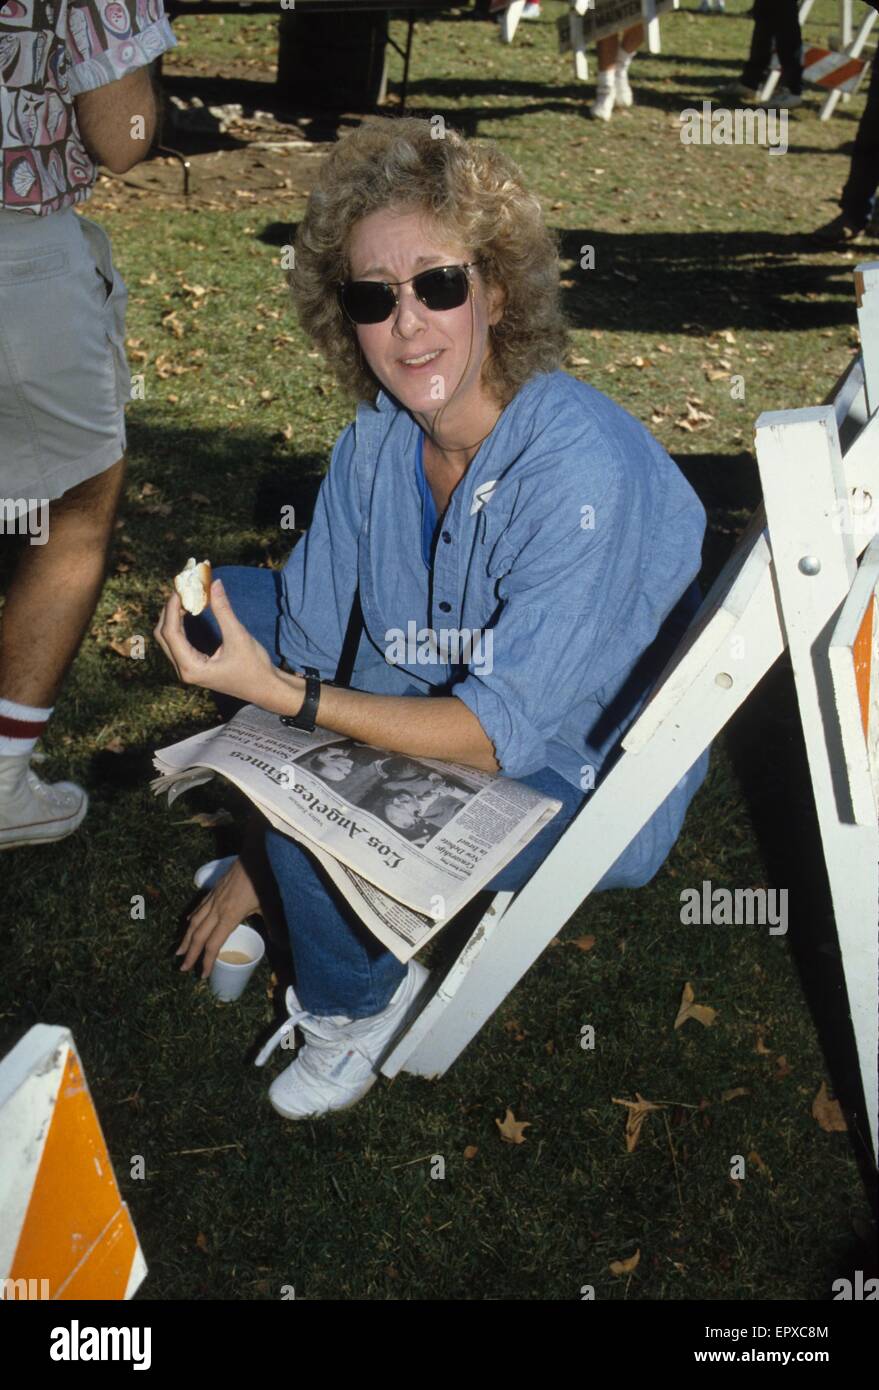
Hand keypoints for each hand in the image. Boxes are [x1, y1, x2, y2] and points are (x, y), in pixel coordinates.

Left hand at [153, 579, 303, 712]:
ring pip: (167, 639)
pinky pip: (177, 642)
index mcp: (191, 668)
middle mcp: (184, 671)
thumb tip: (214, 584)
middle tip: (183, 590)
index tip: (180, 589)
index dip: (172, 608)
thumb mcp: (238, 636)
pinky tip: (190, 610)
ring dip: (173, 616)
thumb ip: (223, 610)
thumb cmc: (254, 667)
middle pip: (163, 635)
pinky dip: (179, 624)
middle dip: (170, 610)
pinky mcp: (192, 666)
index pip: (170, 633)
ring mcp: (187, 669)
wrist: (264, 688)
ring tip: (187, 597)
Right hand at [177, 856, 261, 977]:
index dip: (207, 960)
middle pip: (199, 936)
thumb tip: (282, 944)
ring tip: (178, 951)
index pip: (214, 944)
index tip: (202, 974)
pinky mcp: (214, 891)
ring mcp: (213, 899)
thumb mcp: (271, 904)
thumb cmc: (264, 879)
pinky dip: (192, 919)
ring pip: (194, 922)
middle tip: (182, 968)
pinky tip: (189, 924)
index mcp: (230, 916)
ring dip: (186, 938)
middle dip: (190, 953)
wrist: (256, 855)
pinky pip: (199, 909)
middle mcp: (217, 909)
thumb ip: (273, 925)